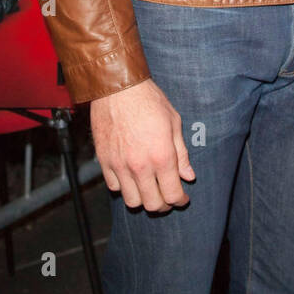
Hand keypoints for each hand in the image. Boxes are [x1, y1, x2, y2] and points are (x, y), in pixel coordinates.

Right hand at [90, 78, 194, 211]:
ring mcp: (120, 166)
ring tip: (149, 189)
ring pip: (132, 201)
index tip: (182, 198)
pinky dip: (124, 187)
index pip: (173, 194)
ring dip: (143, 199)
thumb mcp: (174, 122)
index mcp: (162, 156)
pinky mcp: (104, 162)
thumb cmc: (148, 100)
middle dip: (164, 204)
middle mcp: (140, 166)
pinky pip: (114, 187)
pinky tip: (131, 177)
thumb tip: (188, 175)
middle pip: (153, 204)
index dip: (180, 200)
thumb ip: (181, 153)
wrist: (117, 88)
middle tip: (167, 197)